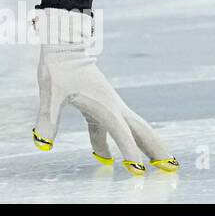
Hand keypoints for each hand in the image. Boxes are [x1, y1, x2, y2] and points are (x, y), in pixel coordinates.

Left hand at [31, 8, 177, 174]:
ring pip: (131, 130)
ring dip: (143, 147)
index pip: (122, 134)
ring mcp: (108, 106)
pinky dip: (111, 143)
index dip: (130, 153)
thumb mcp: (51, 92)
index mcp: (105, 105)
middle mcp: (113, 107)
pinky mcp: (98, 106)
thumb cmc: (58, 66)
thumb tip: (41, 144)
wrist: (62, 44)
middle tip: (172, 168)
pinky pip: (109, 129)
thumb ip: (48, 119)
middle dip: (157, 149)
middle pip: (141, 131)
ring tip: (156, 166)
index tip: (139, 171)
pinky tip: (105, 159)